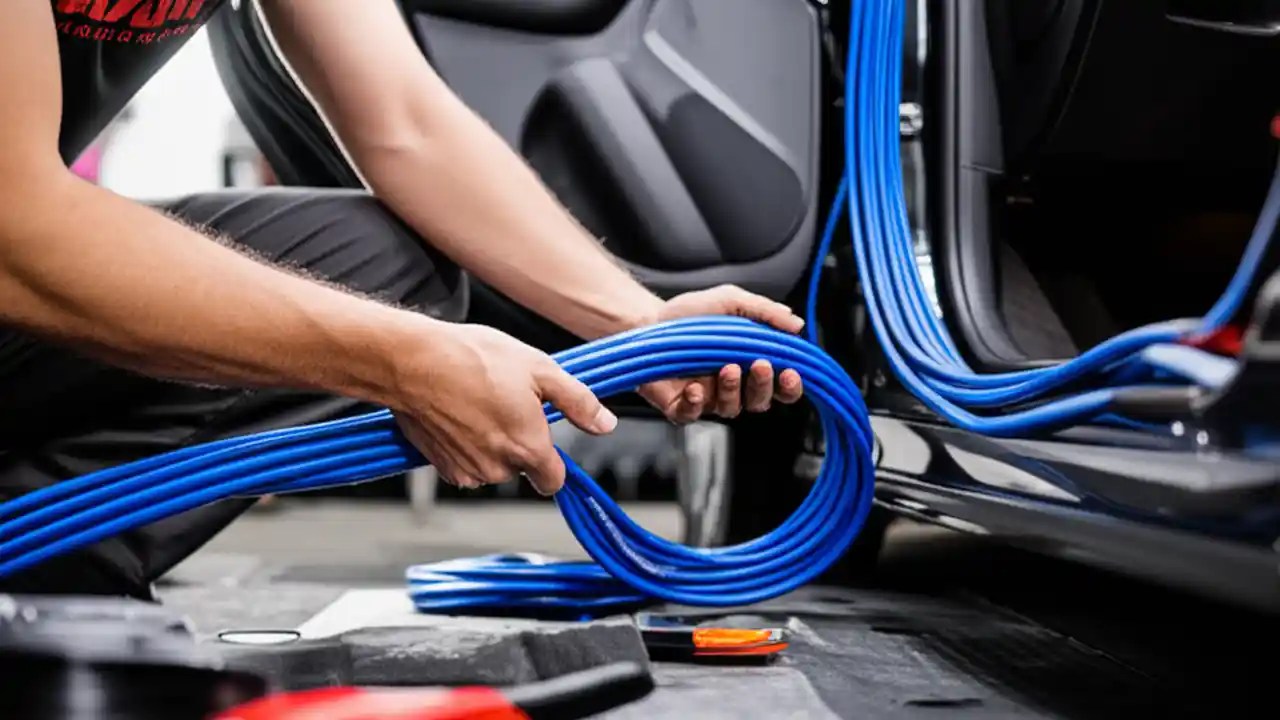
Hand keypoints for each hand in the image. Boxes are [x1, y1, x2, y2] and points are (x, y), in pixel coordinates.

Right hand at [391, 322, 615, 494]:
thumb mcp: (540, 369)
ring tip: (478, 405)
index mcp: (528, 448)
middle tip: (505, 405)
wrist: (412, 361)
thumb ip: (578, 402)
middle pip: (520, 469)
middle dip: (517, 444)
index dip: (552, 460)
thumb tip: (605, 423)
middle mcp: (498, 467)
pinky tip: (458, 416)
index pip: (553, 480)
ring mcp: (468, 470)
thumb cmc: (471, 360)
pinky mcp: (441, 467)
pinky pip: (464, 465)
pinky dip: (463, 447)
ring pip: (491, 467)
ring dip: (489, 445)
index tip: (542, 438)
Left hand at [636, 285, 804, 422]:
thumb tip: (796, 323)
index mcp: (748, 364)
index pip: (780, 386)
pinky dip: (696, 404)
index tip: (791, 372)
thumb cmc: (690, 314)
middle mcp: (732, 386)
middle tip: (759, 365)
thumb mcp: (730, 301)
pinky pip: (693, 416)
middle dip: (764, 386)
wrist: (648, 320)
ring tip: (726, 368)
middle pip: (761, 401)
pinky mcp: (680, 407)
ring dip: (733, 391)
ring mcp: (707, 398)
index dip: (790, 386)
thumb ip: (764, 311)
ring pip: (732, 410)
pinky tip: (694, 388)